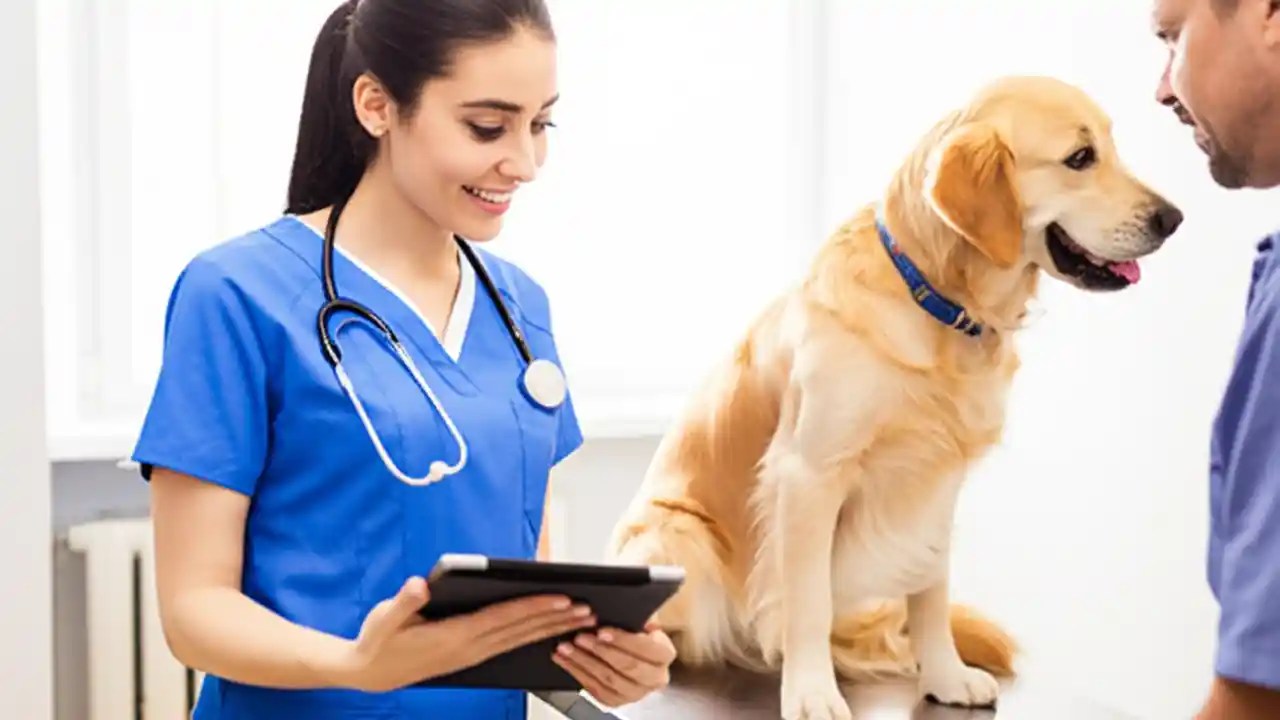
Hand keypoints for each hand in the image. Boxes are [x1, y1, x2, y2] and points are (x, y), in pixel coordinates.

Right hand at [329, 576, 596, 691]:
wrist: (370, 673)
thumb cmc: (378, 640)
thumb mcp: (383, 619)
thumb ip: (403, 602)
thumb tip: (420, 585)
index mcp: (453, 636)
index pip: (502, 618)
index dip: (534, 607)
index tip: (561, 598)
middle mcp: (469, 648)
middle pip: (520, 630)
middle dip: (556, 619)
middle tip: (588, 608)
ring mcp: (473, 655)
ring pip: (520, 640)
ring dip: (552, 629)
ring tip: (581, 618)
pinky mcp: (472, 656)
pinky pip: (511, 646)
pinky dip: (535, 637)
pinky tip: (552, 631)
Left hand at [551, 619, 676, 707]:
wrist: (632, 652)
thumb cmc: (635, 631)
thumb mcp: (640, 617)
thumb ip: (636, 613)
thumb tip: (622, 602)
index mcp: (664, 654)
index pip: (648, 649)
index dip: (624, 640)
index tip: (602, 631)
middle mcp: (654, 677)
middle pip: (628, 667)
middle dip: (601, 651)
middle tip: (580, 638)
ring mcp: (636, 692)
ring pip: (609, 680)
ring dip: (585, 663)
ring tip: (567, 647)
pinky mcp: (617, 700)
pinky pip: (596, 690)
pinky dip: (578, 674)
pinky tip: (566, 660)